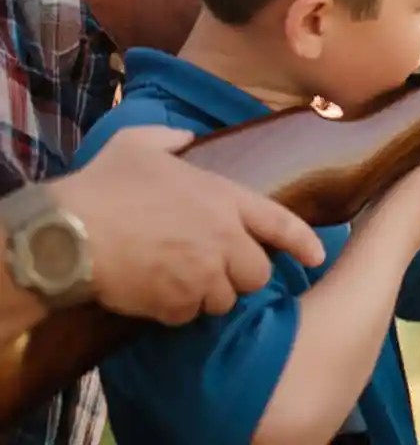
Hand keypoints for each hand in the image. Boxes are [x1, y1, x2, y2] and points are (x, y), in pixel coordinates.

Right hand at [50, 126, 325, 324]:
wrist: (69, 232)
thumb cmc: (104, 186)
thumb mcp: (140, 145)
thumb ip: (171, 138)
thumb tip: (186, 137)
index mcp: (224, 199)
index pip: (280, 223)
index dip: (303, 241)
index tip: (318, 254)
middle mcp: (224, 238)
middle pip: (257, 274)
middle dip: (239, 276)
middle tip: (211, 269)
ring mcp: (204, 272)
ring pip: (225, 300)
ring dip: (206, 296)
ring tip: (176, 280)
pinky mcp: (180, 302)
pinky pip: (190, 316)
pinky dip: (175, 311)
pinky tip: (153, 293)